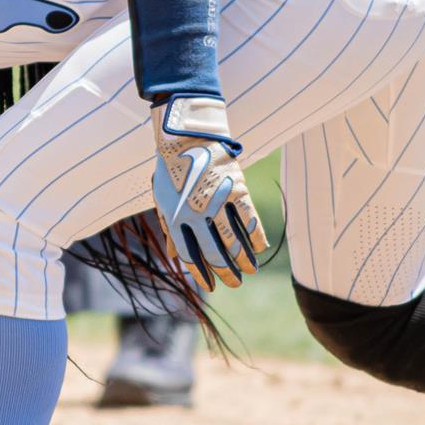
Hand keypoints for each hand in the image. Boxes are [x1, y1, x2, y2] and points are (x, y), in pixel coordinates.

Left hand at [149, 97, 268, 291]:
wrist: (187, 138)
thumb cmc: (172, 169)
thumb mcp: (163, 199)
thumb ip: (169, 228)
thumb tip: (173, 255)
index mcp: (176, 219)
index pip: (191, 256)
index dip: (202, 274)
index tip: (211, 287)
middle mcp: (197, 215)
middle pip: (215, 253)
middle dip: (226, 273)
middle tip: (235, 284)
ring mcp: (218, 202)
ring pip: (235, 240)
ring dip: (244, 260)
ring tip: (250, 271)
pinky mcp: (236, 189)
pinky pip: (249, 219)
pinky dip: (256, 236)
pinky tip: (260, 248)